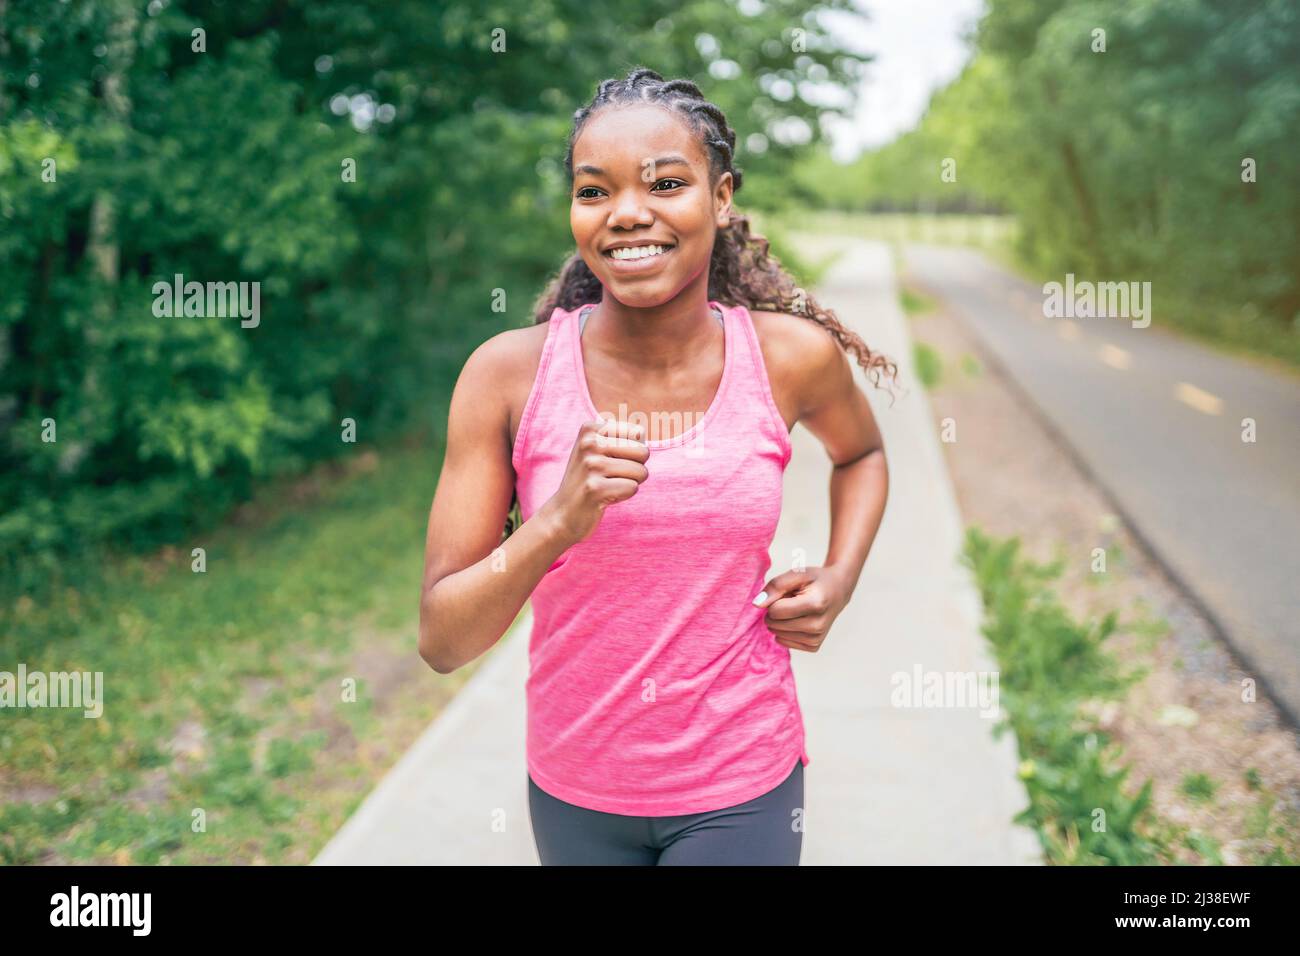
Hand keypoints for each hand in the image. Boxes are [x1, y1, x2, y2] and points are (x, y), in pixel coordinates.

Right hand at [539, 415, 647, 547]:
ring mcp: (591, 466)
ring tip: (608, 486)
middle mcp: (589, 444)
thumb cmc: (590, 478)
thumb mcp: (598, 449)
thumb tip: (643, 429)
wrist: (563, 512)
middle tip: (612, 476)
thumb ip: (622, 435)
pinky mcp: (595, 488)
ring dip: (630, 483)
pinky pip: (632, 488)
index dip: (633, 451)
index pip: (638, 432)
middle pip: (643, 451)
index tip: (612, 460)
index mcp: (590, 429)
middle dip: (636, 468)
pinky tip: (604, 497)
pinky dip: (624, 496)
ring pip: (641, 471)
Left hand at [752, 566, 850, 652]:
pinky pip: (783, 641)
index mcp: (815, 604)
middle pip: (774, 624)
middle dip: (776, 610)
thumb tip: (757, 605)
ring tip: (798, 609)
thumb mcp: (797, 574)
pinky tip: (800, 620)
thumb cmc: (815, 581)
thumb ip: (775, 586)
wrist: (838, 591)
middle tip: (793, 600)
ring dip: (781, 620)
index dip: (774, 600)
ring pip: (777, 634)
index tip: (788, 593)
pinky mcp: (814, 646)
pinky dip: (785, 630)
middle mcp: (817, 625)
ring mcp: (816, 638)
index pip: (775, 611)